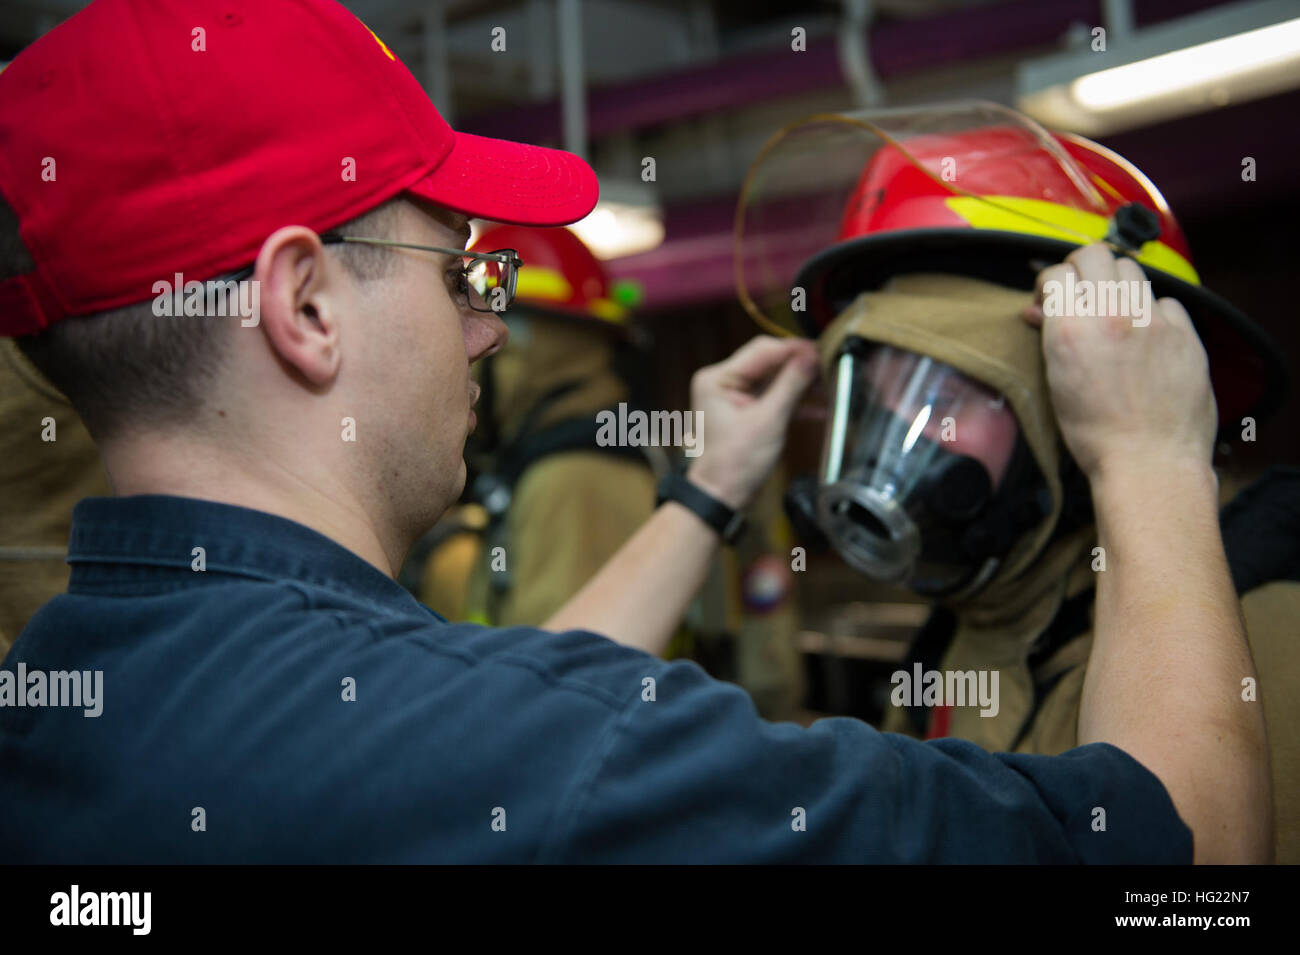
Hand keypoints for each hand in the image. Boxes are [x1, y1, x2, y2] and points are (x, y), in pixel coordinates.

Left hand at [685, 335, 818, 509]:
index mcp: (718, 377)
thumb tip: (812, 356)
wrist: (720, 498)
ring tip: (830, 384)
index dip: (795, 349)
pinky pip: (773, 398)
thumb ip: (791, 385)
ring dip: (801, 384)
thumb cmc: (736, 463)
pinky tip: (820, 407)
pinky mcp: (745, 412)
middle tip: (831, 365)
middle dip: (800, 366)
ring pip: (775, 380)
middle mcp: (723, 381)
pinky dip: (794, 402)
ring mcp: (734, 397)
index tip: (824, 350)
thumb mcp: (768, 420)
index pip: (762, 350)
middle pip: (769, 363)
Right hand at [1022, 243, 1215, 483]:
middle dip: (1081, 268)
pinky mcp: (1184, 333)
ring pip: (1131, 271)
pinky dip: (1153, 312)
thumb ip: (1049, 339)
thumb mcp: (1056, 385)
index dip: (1048, 284)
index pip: (1055, 274)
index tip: (1050, 297)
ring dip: (1117, 284)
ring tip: (1114, 310)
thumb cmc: (1096, 435)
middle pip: (1094, 255)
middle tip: (1079, 289)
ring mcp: (1152, 321)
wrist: (1149, 462)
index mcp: (1071, 330)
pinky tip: (1146, 335)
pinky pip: (1166, 302)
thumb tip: (1041, 312)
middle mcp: (1112, 316)